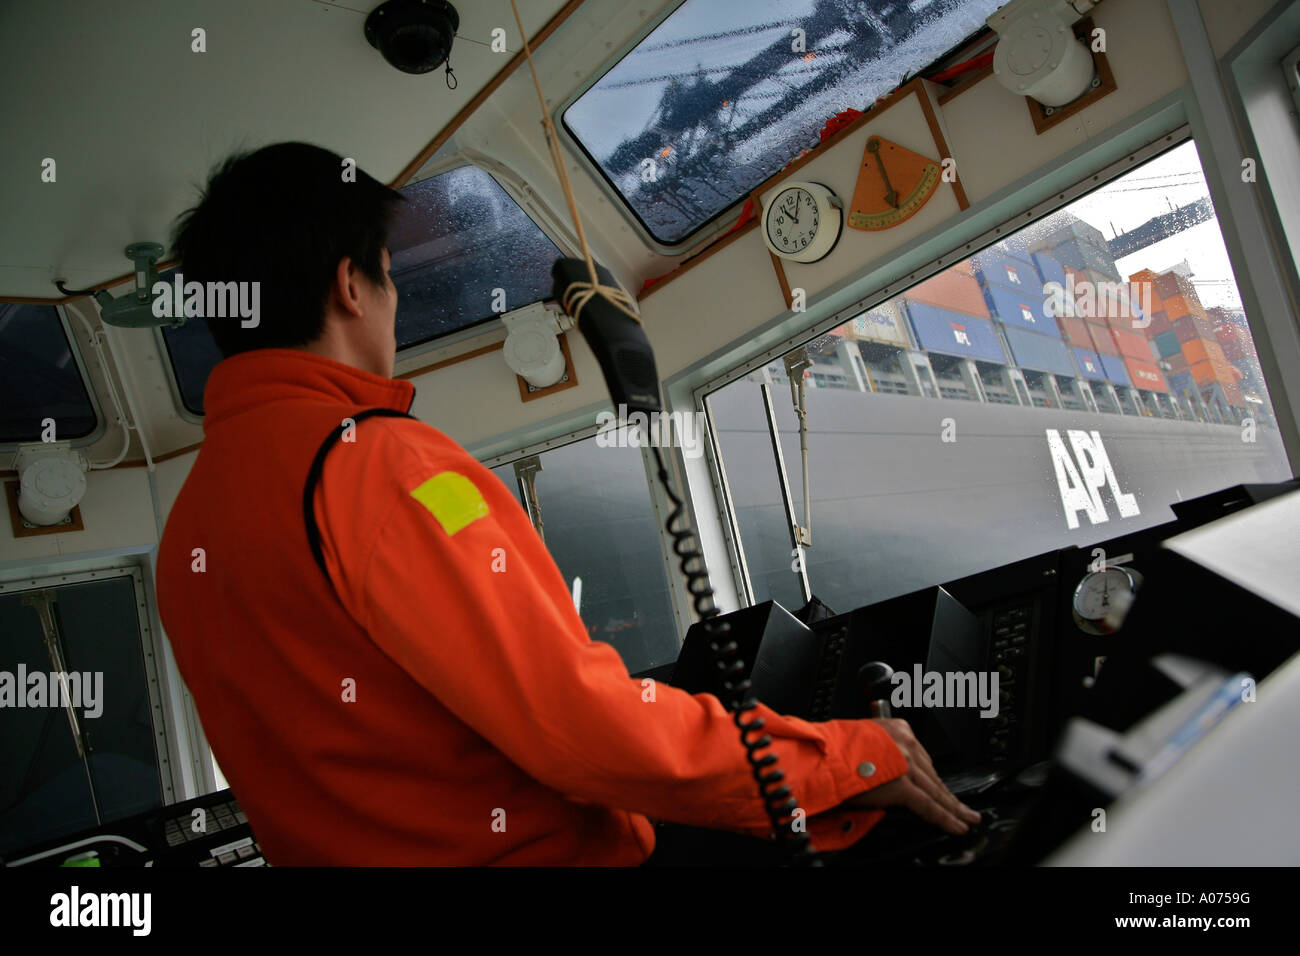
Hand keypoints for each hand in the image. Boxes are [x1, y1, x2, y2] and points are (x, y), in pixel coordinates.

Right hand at [843, 718, 981, 834]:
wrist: (821, 756)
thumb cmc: (833, 749)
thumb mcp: (864, 738)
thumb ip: (883, 752)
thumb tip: (888, 772)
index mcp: (899, 729)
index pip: (923, 757)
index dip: (933, 777)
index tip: (941, 787)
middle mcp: (907, 744)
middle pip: (934, 775)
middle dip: (948, 794)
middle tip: (962, 808)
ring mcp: (908, 765)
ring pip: (937, 791)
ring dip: (955, 809)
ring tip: (967, 819)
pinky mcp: (904, 786)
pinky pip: (930, 806)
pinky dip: (946, 819)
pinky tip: (958, 826)